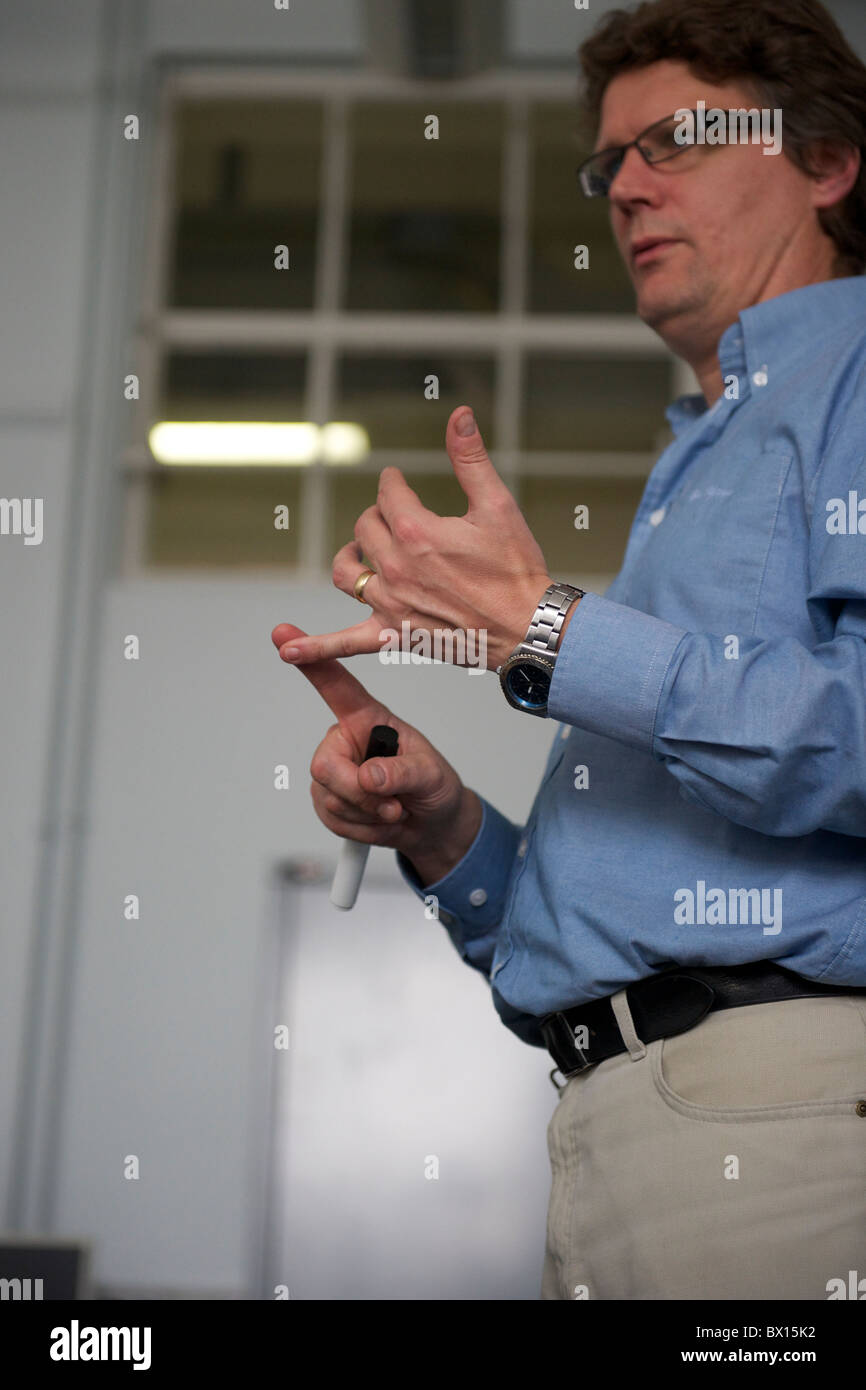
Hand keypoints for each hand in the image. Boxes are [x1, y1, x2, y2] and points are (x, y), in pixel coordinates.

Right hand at [272, 624, 481, 870]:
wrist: (432, 824)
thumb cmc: (433, 786)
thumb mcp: (431, 776)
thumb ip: (403, 773)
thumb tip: (370, 777)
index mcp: (367, 719)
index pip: (336, 687)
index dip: (312, 663)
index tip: (284, 637)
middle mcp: (344, 740)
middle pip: (324, 765)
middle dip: (358, 794)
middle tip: (392, 805)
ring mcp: (333, 772)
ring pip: (329, 798)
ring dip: (368, 814)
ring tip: (395, 810)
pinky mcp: (327, 800)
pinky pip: (333, 820)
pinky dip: (362, 829)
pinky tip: (380, 821)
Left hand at [275, 406, 551, 673]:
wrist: (528, 628)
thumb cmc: (517, 569)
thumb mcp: (497, 505)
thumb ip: (470, 458)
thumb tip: (459, 414)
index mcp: (417, 532)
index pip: (387, 495)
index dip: (393, 484)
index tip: (398, 482)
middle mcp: (396, 568)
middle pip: (364, 529)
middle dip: (378, 516)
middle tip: (397, 518)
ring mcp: (390, 604)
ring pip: (346, 573)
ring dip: (350, 558)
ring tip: (362, 554)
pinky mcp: (393, 634)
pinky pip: (344, 643)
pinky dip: (313, 647)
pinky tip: (286, 649)